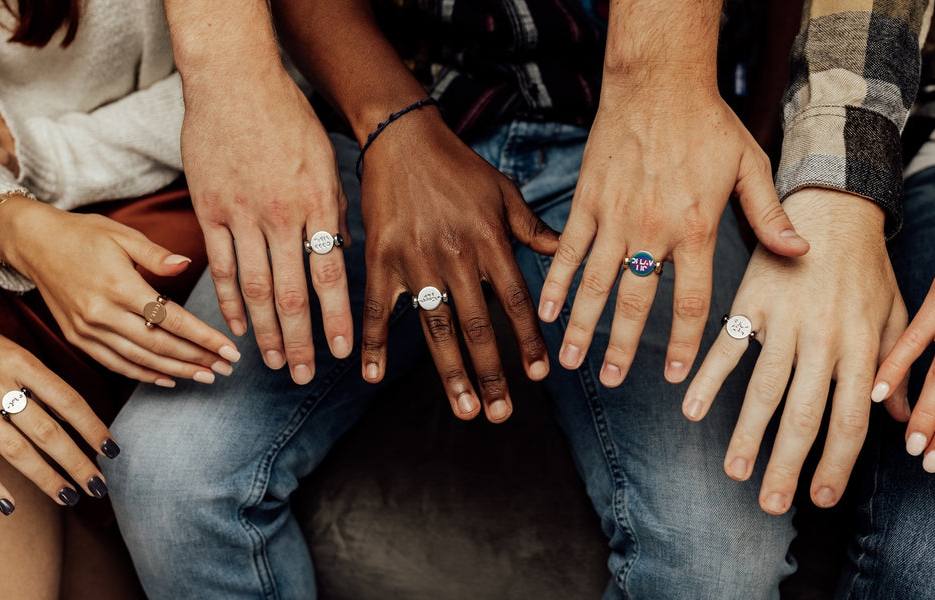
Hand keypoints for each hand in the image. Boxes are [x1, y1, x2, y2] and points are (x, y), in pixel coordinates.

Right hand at [0, 198, 238, 384]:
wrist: (34, 243)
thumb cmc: (84, 234)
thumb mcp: (122, 235)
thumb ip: (156, 255)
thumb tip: (187, 264)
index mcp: (119, 285)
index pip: (171, 319)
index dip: (203, 338)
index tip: (230, 350)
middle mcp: (102, 313)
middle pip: (160, 344)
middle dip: (198, 359)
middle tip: (227, 368)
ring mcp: (87, 330)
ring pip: (140, 359)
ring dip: (176, 371)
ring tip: (207, 377)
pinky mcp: (77, 338)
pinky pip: (115, 363)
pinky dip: (143, 374)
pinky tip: (168, 379)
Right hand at [0, 282, 115, 511]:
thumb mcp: (10, 350)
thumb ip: (38, 380)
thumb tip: (75, 415)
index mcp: (20, 360)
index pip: (67, 400)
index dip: (93, 428)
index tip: (112, 452)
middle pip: (46, 430)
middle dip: (77, 461)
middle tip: (99, 486)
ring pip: (14, 448)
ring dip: (44, 477)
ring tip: (68, 496)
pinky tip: (9, 504)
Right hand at [180, 68, 351, 379]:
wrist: (234, 80)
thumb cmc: (288, 118)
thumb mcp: (326, 162)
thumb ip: (333, 213)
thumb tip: (340, 257)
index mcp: (319, 204)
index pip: (332, 276)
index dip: (337, 319)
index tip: (342, 353)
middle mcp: (282, 215)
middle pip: (293, 294)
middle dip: (300, 341)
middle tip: (302, 375)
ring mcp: (242, 215)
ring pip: (256, 289)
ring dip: (265, 333)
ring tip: (272, 363)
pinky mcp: (209, 210)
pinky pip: (221, 267)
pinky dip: (229, 302)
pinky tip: (236, 329)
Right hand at [359, 107, 559, 422]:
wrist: (402, 137)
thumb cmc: (457, 165)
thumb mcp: (503, 191)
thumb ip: (531, 227)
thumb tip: (564, 248)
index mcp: (489, 241)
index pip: (515, 301)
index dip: (527, 340)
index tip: (537, 375)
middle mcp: (456, 255)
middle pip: (478, 326)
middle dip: (492, 373)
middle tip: (502, 413)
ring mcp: (416, 259)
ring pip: (437, 327)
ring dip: (451, 373)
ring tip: (465, 410)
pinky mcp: (381, 257)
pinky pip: (378, 307)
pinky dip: (372, 341)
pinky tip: (371, 374)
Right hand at [537, 92, 807, 387]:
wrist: (658, 81)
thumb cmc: (708, 122)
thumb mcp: (751, 167)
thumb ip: (770, 215)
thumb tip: (800, 253)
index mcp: (696, 228)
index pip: (690, 301)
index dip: (684, 344)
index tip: (677, 377)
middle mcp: (652, 229)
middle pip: (635, 302)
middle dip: (622, 347)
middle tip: (612, 380)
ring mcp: (615, 216)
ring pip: (596, 282)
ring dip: (582, 326)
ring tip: (572, 360)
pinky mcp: (588, 200)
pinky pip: (569, 249)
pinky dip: (557, 281)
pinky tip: (547, 310)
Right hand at [683, 188, 906, 513]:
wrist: (833, 203)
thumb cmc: (866, 263)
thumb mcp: (895, 312)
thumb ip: (898, 368)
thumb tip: (900, 422)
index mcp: (862, 346)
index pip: (850, 419)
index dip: (836, 464)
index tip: (822, 499)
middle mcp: (824, 339)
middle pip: (805, 415)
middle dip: (788, 465)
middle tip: (772, 506)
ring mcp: (785, 320)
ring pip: (764, 389)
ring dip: (747, 435)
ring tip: (735, 474)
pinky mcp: (752, 300)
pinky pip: (727, 347)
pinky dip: (707, 378)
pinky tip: (691, 409)